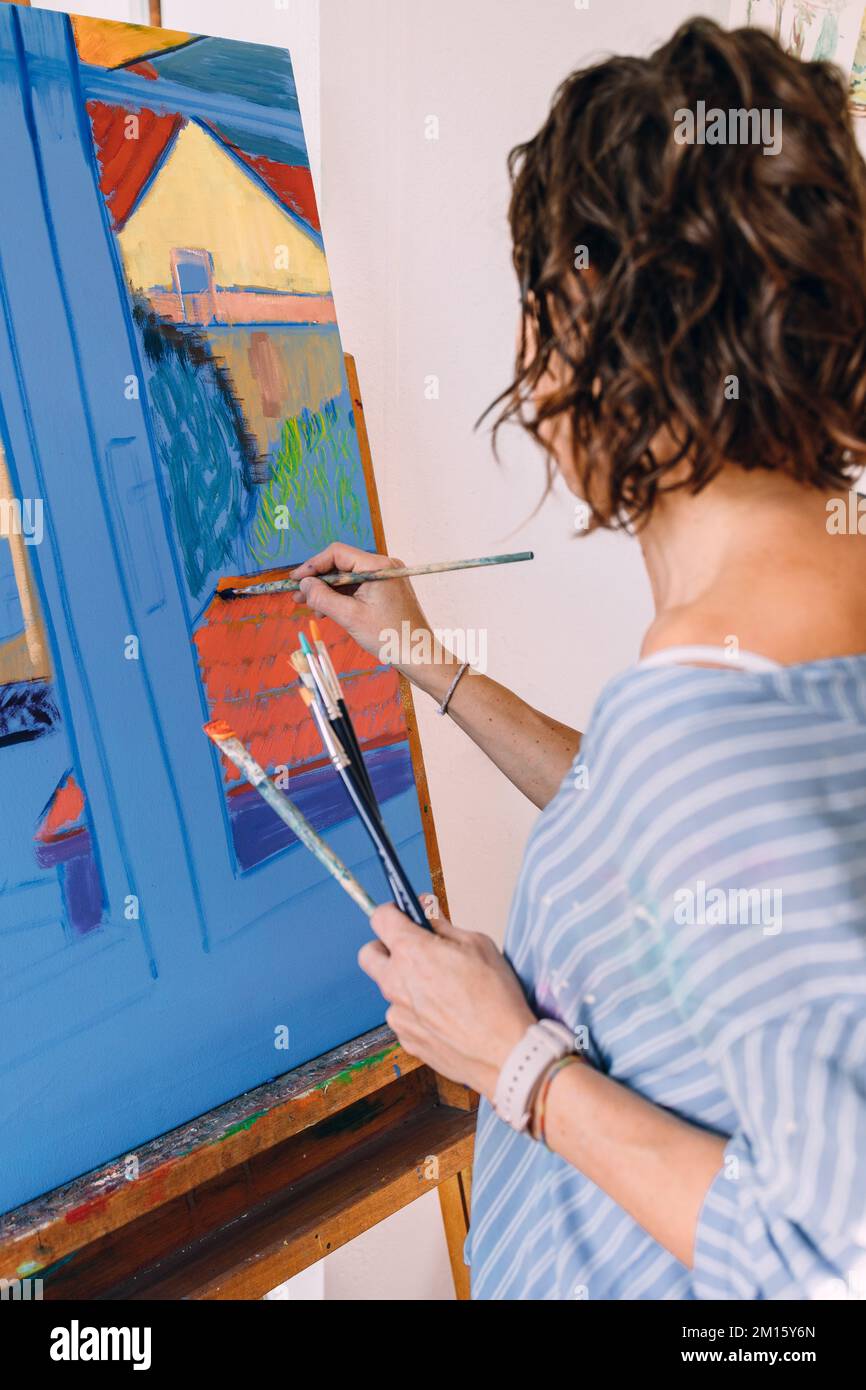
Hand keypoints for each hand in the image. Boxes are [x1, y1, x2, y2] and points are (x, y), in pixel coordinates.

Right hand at [290, 543, 431, 667]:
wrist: (419, 655)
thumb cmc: (390, 637)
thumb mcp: (350, 617)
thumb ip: (323, 597)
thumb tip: (304, 584)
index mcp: (378, 566)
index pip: (337, 553)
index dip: (312, 565)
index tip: (295, 580)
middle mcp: (384, 567)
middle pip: (342, 565)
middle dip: (319, 581)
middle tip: (297, 596)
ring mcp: (386, 579)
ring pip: (348, 578)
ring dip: (328, 591)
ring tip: (310, 607)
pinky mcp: (386, 591)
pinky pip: (358, 588)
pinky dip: (342, 598)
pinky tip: (327, 610)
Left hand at [358, 897, 536, 1101]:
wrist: (505, 1052)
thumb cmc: (496, 999)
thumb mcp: (478, 945)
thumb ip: (444, 928)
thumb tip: (429, 918)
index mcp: (411, 952)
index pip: (380, 918)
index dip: (392, 912)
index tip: (403, 914)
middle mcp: (396, 982)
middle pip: (369, 954)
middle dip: (384, 946)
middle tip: (412, 949)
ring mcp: (398, 1014)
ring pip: (389, 989)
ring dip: (406, 983)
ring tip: (442, 990)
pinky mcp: (406, 1038)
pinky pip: (403, 1017)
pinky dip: (417, 1012)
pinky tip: (446, 1015)